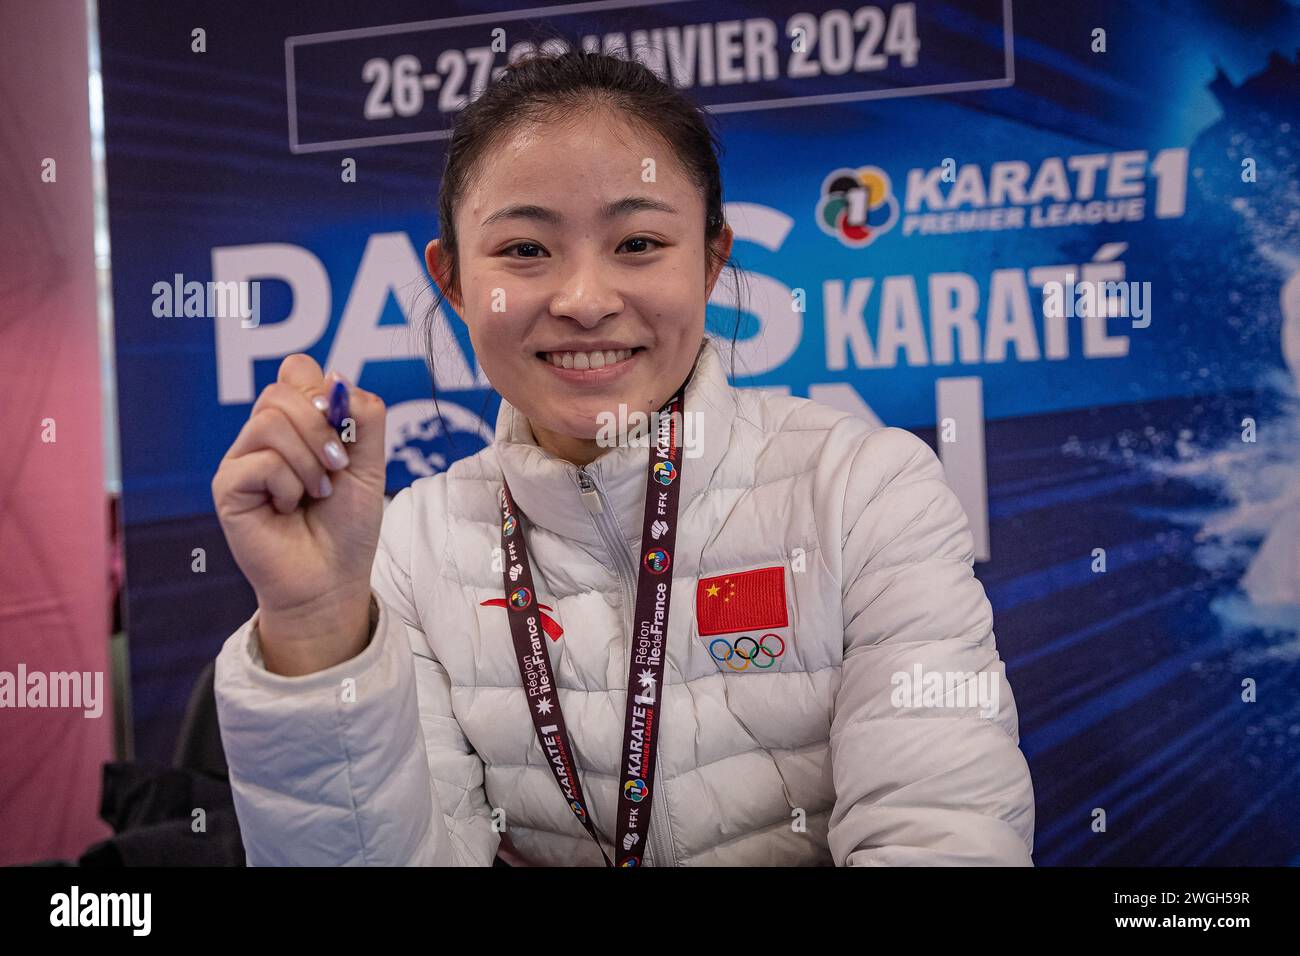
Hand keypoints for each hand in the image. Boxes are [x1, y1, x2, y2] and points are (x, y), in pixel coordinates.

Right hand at [211, 354, 386, 672]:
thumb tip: (337, 377)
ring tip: (316, 493)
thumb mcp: (371, 465)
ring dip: (308, 461)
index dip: (323, 390)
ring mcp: (242, 459)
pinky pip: (259, 462)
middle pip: (281, 391)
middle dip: (321, 429)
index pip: (297, 370)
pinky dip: (289, 486)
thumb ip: (363, 418)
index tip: (344, 431)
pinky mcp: (228, 487)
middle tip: (336, 467)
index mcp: (297, 424)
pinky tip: (290, 508)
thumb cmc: (347, 525)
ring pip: (269, 421)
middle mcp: (264, 436)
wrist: (333, 579)